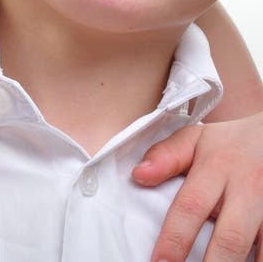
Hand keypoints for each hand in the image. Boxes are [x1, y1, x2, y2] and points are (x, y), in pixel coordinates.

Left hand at [134, 113, 262, 260]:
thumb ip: (165, 156)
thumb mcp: (196, 139)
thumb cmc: (230, 144)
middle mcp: (248, 188)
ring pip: (260, 249)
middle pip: (230, 238)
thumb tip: (138, 175)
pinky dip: (259, 259)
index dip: (174, 240)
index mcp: (217, 168)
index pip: (190, 208)